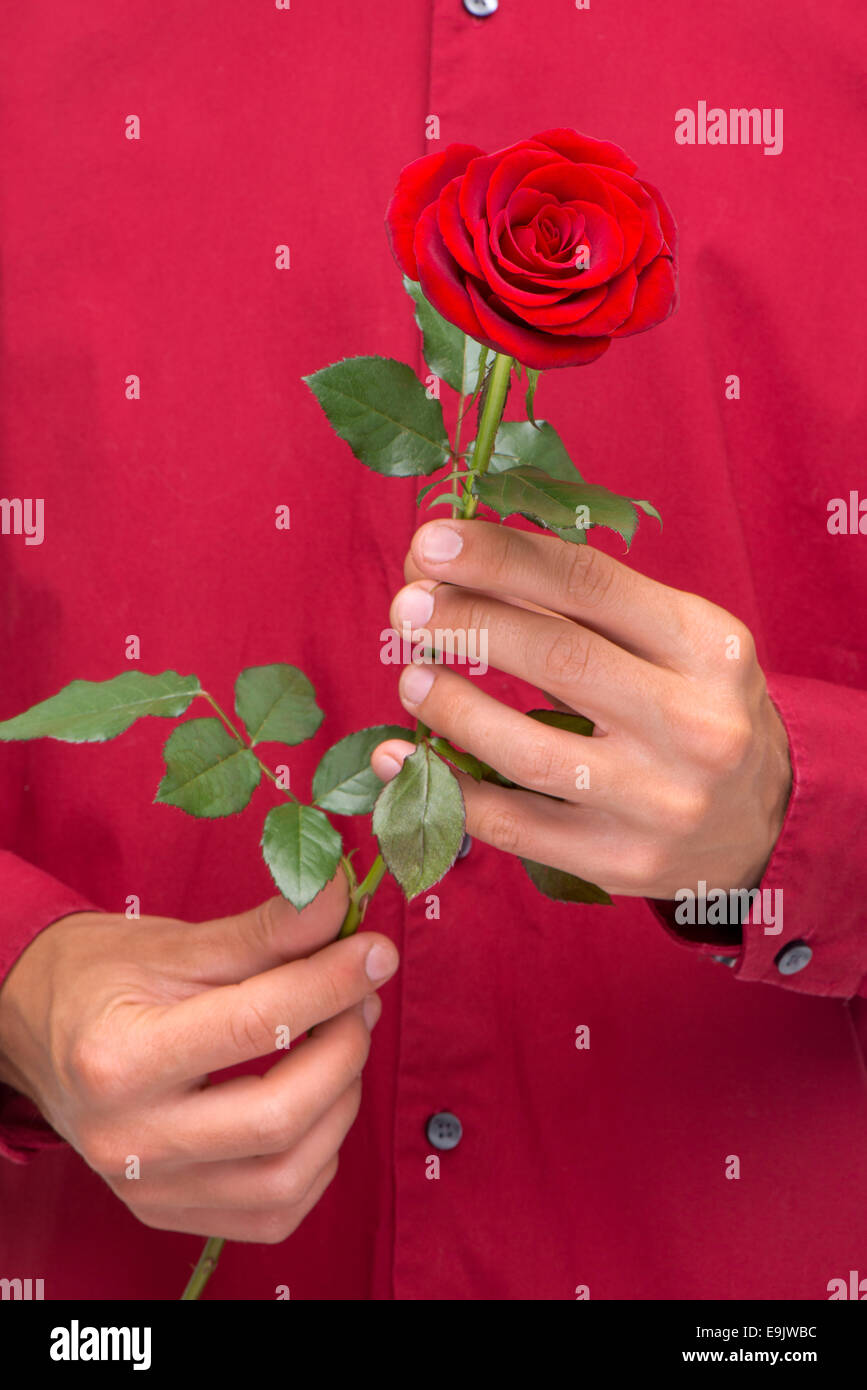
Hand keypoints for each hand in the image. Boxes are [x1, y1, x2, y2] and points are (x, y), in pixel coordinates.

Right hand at [0, 872, 397, 1241]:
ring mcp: (148, 1188)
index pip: (256, 1025)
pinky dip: (316, 1160)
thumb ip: (266, 932)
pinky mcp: (168, 1213)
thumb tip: (340, 903)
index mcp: (120, 1058)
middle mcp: (129, 1138)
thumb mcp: (177, 943)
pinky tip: (314, 1106)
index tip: (375, 952)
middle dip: (344, 1049)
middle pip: (278, 1115)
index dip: (332, 983)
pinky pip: (274, 1213)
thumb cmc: (102, 976)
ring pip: (287, 1175)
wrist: (38, 1025)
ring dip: (339, 1105)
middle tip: (359, 999)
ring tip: (339, 1045)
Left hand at [372, 519, 791, 898]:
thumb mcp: (676, 642)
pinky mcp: (621, 861)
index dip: (500, 559)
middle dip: (467, 624)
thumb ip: (586, 606)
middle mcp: (692, 724)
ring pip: (528, 751)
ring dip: (452, 709)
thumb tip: (460, 568)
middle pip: (557, 659)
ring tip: (412, 678)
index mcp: (707, 648)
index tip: (431, 543)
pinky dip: (448, 789)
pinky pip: (514, 826)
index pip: (589, 585)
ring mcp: (658, 801)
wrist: (767, 821)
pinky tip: (401, 758)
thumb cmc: (696, 708)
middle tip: (406, 608)